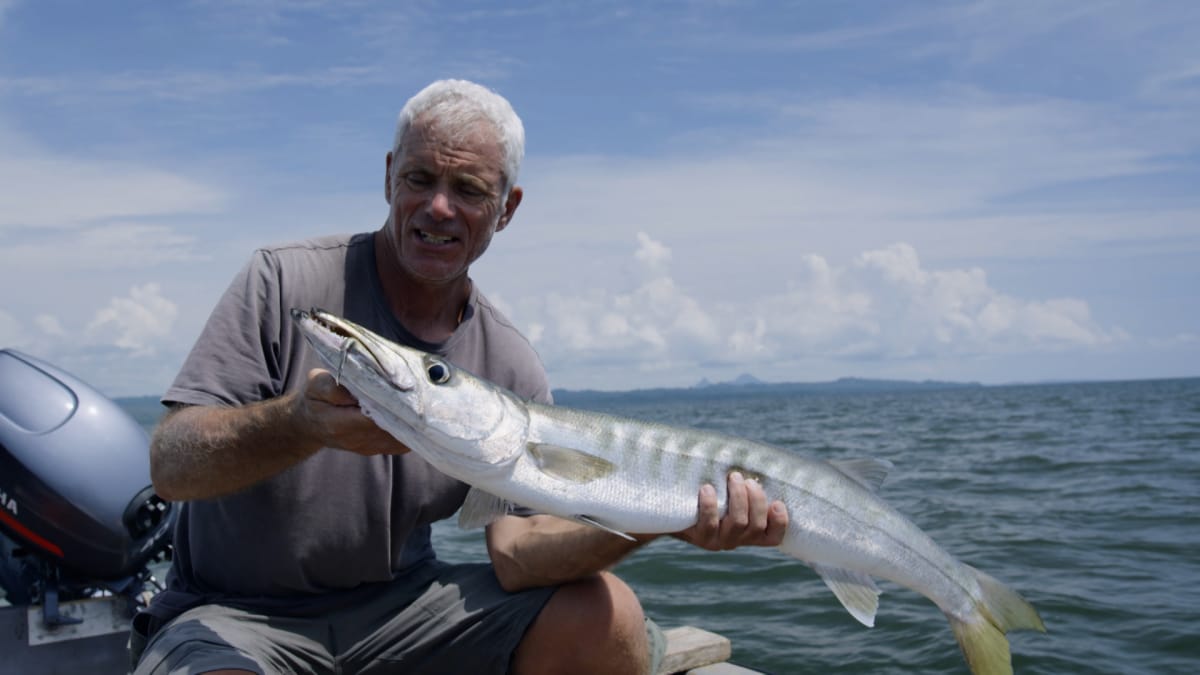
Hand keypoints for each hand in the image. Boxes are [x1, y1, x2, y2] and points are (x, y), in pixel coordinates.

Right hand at [295, 368, 410, 455]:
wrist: (308, 425)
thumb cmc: (313, 399)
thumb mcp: (315, 385)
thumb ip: (334, 387)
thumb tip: (358, 389)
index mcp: (339, 424)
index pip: (373, 418)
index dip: (391, 405)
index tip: (404, 391)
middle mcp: (356, 440)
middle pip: (391, 428)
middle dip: (406, 412)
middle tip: (418, 392)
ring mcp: (368, 448)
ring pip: (400, 438)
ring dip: (410, 421)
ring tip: (418, 401)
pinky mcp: (377, 449)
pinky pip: (400, 443)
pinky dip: (409, 429)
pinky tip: (413, 414)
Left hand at [674, 472, 787, 550]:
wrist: (673, 510)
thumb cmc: (707, 493)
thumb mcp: (729, 492)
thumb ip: (745, 485)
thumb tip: (757, 458)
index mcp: (749, 533)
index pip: (773, 537)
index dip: (780, 523)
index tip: (778, 502)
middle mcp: (736, 540)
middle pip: (755, 526)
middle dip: (756, 499)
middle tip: (747, 479)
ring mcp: (718, 541)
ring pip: (738, 523)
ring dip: (739, 497)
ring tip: (733, 477)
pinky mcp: (700, 537)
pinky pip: (710, 523)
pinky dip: (710, 504)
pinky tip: (707, 488)